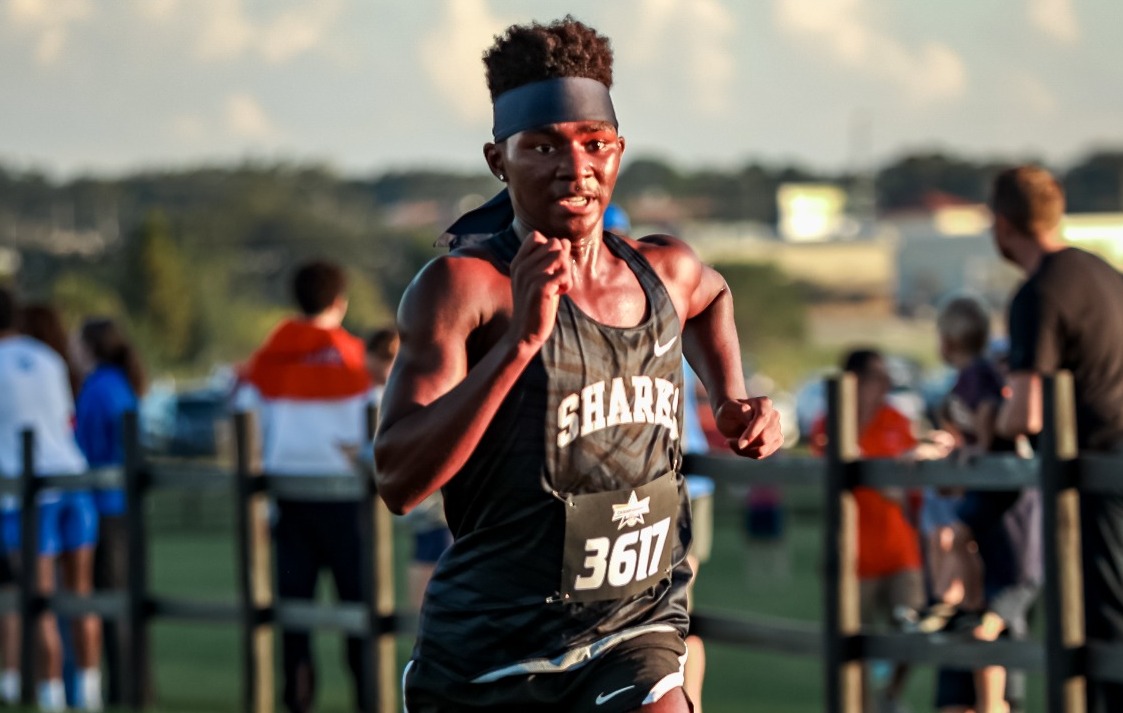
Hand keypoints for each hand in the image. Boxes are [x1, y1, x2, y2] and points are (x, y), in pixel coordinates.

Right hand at [508, 231, 572, 348]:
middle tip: (558, 278)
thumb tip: (564, 241)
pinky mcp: (540, 288)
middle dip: (562, 259)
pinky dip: (567, 283)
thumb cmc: (536, 304)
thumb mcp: (541, 278)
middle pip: (553, 243)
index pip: (536, 236)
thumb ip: (551, 259)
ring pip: (560, 255)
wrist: (525, 332)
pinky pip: (564, 273)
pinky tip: (560, 293)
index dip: (549, 248)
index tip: (549, 267)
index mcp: (518, 262)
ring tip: (560, 286)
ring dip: (566, 271)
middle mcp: (521, 266)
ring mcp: (529, 276)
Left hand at [714, 397, 783, 458]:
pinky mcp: (776, 441)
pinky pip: (764, 453)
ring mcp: (777, 429)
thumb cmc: (728, 411)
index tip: (740, 444)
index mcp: (764, 403)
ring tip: (732, 443)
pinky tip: (740, 447)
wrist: (733, 419)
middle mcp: (774, 415)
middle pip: (765, 436)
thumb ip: (737, 409)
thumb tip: (750, 416)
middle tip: (729, 442)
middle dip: (747, 444)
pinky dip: (749, 453)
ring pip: (764, 448)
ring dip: (745, 450)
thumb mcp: (727, 408)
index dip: (753, 432)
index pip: (763, 417)